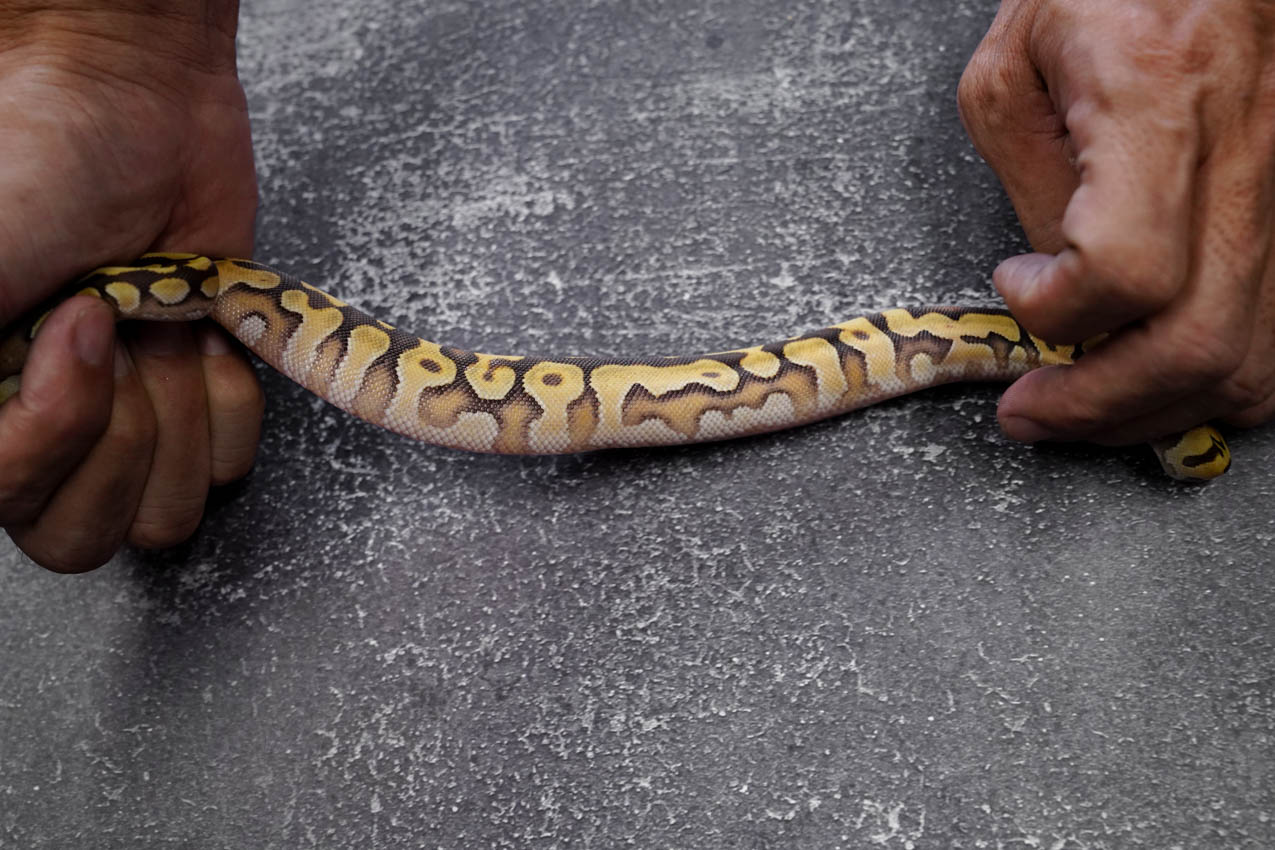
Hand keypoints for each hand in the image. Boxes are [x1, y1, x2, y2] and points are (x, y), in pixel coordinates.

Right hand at [0, 2, 262, 571]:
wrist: (134, 109)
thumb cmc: (37, 168)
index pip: (17, 498)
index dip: (56, 427)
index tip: (77, 323)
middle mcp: (47, 435)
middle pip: (86, 533)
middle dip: (122, 426)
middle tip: (118, 331)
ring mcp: (130, 425)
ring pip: (168, 509)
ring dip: (177, 407)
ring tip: (158, 326)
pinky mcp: (202, 401)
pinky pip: (232, 463)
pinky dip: (228, 392)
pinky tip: (201, 331)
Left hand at [957, 0, 1274, 447]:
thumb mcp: (1014, 67)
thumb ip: (1030, 184)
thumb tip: (1055, 288)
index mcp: (1158, 98)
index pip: (1125, 266)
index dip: (1057, 308)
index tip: (1016, 287)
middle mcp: (1243, 154)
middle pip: (1194, 341)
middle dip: (1096, 405)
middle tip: (1029, 411)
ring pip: (1248, 361)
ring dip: (1152, 411)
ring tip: (1085, 412)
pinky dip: (1215, 384)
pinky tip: (1158, 383)